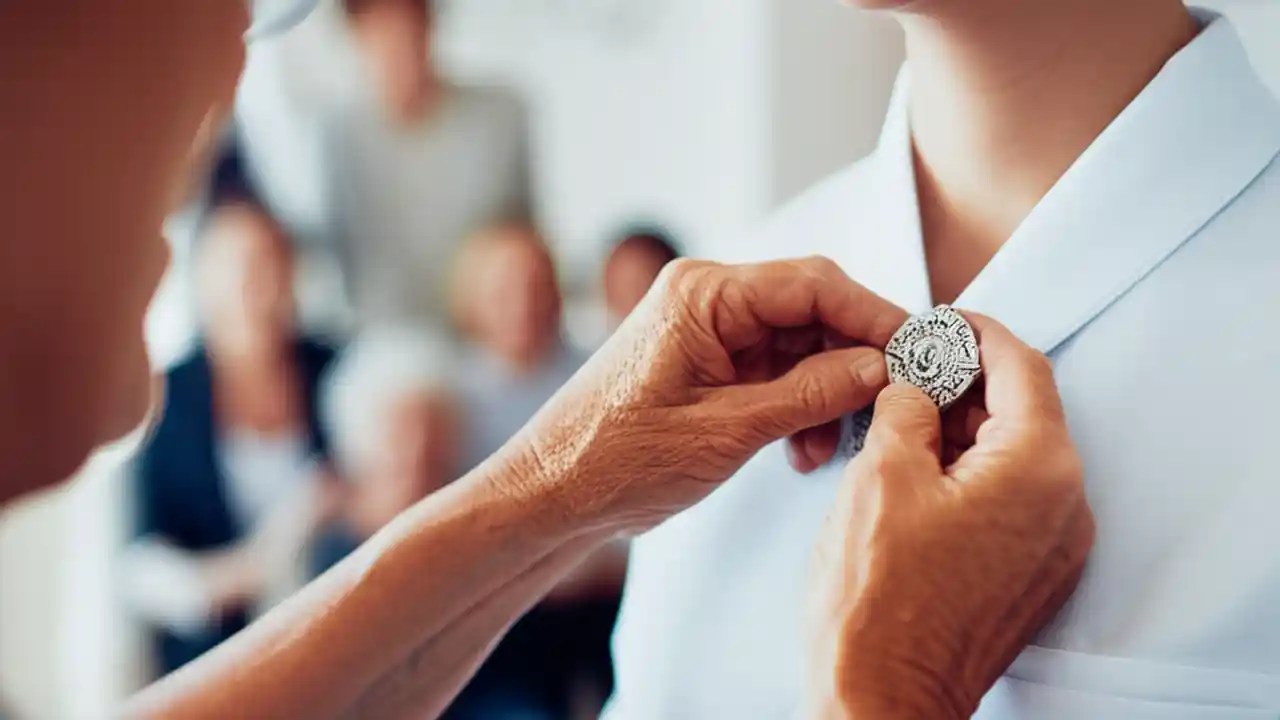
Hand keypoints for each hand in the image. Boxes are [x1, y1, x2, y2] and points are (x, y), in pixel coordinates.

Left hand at [503, 256, 907, 533]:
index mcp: (703, 294)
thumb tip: (879, 367)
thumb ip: (809, 394)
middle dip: (850, 362)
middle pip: (812, 311)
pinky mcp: (706, 364)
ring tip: (822, 450)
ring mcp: (706, 331)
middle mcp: (706, 299)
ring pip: (798, 346)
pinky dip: (797, 406)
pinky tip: (799, 451)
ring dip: (825, 394)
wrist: (551, 495)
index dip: (874, 317)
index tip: (918, 354)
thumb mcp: (725, 431)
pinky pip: (774, 372)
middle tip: (882, 409)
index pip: (814, 284)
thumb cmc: (616, 459)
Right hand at [807, 315, 1094, 719]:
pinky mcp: (1032, 575)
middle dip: (964, 383)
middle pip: (1024, 411)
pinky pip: (1013, 500)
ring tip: (899, 426)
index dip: (977, 332)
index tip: (944, 322)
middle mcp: (1065, 506)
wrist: (882, 696)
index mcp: (1038, 469)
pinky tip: (917, 474)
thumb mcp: (880, 474)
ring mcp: (1054, 546)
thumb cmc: (878, 601)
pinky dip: (972, 473)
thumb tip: (914, 384)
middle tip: (907, 372)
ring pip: (1016, 456)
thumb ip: (906, 406)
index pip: (1023, 367)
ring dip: (963, 430)